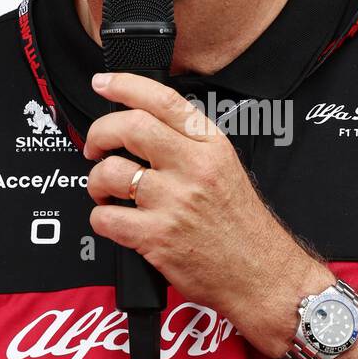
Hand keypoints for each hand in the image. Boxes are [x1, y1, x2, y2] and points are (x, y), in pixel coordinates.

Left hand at [83, 72, 331, 356]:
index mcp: (211, 146)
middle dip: (99, 134)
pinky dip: (101, 219)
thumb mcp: (227, 169)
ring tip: (105, 191)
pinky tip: (114, 220)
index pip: (163, 100)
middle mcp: (193, 168)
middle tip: (95, 145)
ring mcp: (174, 203)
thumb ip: (190, 145)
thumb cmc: (243, 227)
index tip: (103, 83)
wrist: (262, 275)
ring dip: (96, 181)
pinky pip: (106, 218)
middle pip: (129, 128)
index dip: (124, 85)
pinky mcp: (157, 237)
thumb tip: (143, 127)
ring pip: (111, 172)